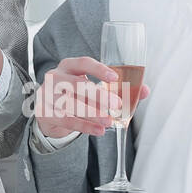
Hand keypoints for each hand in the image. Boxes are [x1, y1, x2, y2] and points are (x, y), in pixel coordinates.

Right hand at [32, 56, 150, 139]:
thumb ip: (118, 89)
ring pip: (71, 104)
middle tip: (116, 104)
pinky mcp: (47, 113)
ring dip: (92, 113)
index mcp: (69, 66)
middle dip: (98, 95)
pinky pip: (68, 120)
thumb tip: (145, 90)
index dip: (98, 69)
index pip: (83, 63)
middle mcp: (56, 78)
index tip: (115, 78)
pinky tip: (99, 130)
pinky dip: (85, 126)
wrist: (48, 109)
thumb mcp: (92, 87)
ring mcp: (48, 95)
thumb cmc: (74, 94)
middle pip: (76, 84)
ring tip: (109, 121)